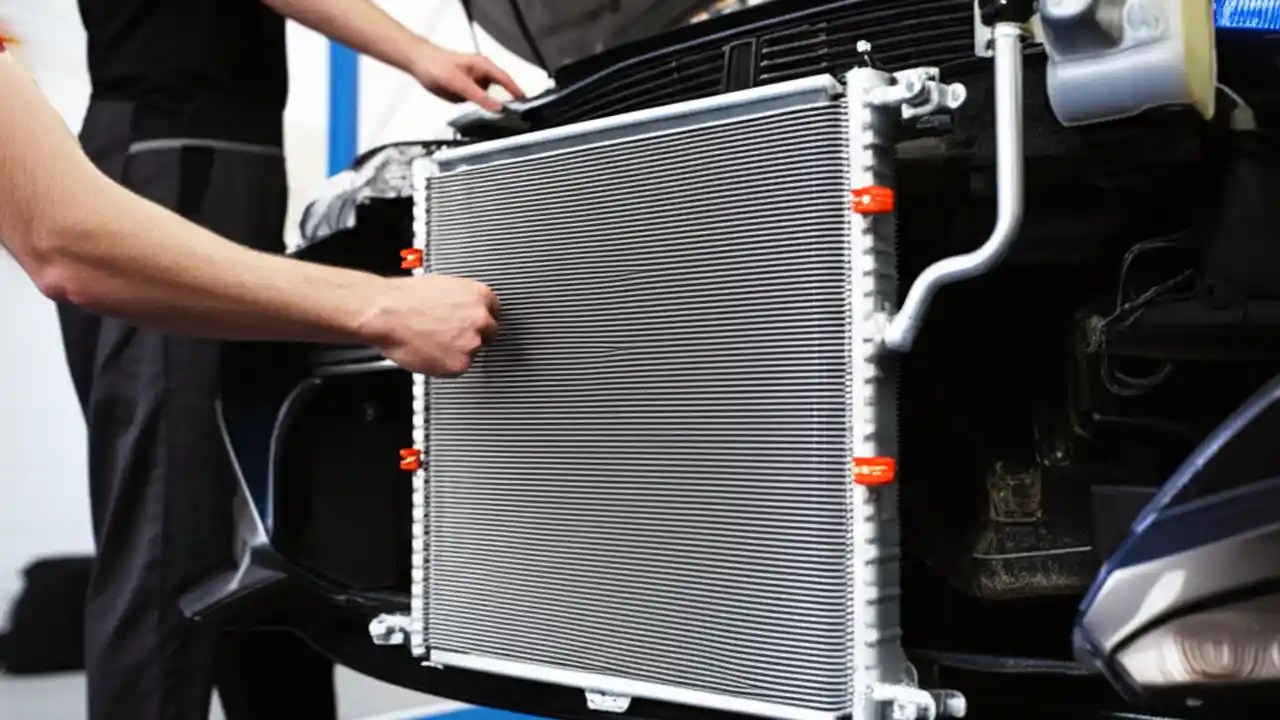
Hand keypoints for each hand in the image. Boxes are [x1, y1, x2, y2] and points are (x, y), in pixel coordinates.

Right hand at [360, 274, 499, 376]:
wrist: (385, 314)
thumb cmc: (405, 299)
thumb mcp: (444, 286)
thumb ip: (463, 300)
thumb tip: (466, 310)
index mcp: (480, 295)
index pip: (494, 311)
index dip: (479, 318)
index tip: (470, 323)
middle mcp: (481, 319)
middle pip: (489, 333)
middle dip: (473, 335)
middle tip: (450, 335)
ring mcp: (473, 343)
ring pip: (474, 352)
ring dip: (459, 350)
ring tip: (433, 341)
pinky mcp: (460, 364)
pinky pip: (458, 367)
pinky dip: (446, 364)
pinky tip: (430, 351)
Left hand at [410, 41, 525, 112]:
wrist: (419, 64)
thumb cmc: (436, 65)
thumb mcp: (459, 83)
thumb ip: (479, 96)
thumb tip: (497, 107)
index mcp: (484, 66)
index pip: (506, 80)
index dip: (517, 92)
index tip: (527, 104)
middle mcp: (482, 74)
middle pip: (501, 90)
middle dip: (506, 103)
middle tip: (514, 118)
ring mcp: (475, 83)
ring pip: (488, 99)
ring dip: (489, 108)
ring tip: (494, 121)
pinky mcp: (467, 91)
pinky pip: (477, 103)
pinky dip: (478, 109)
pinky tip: (477, 115)